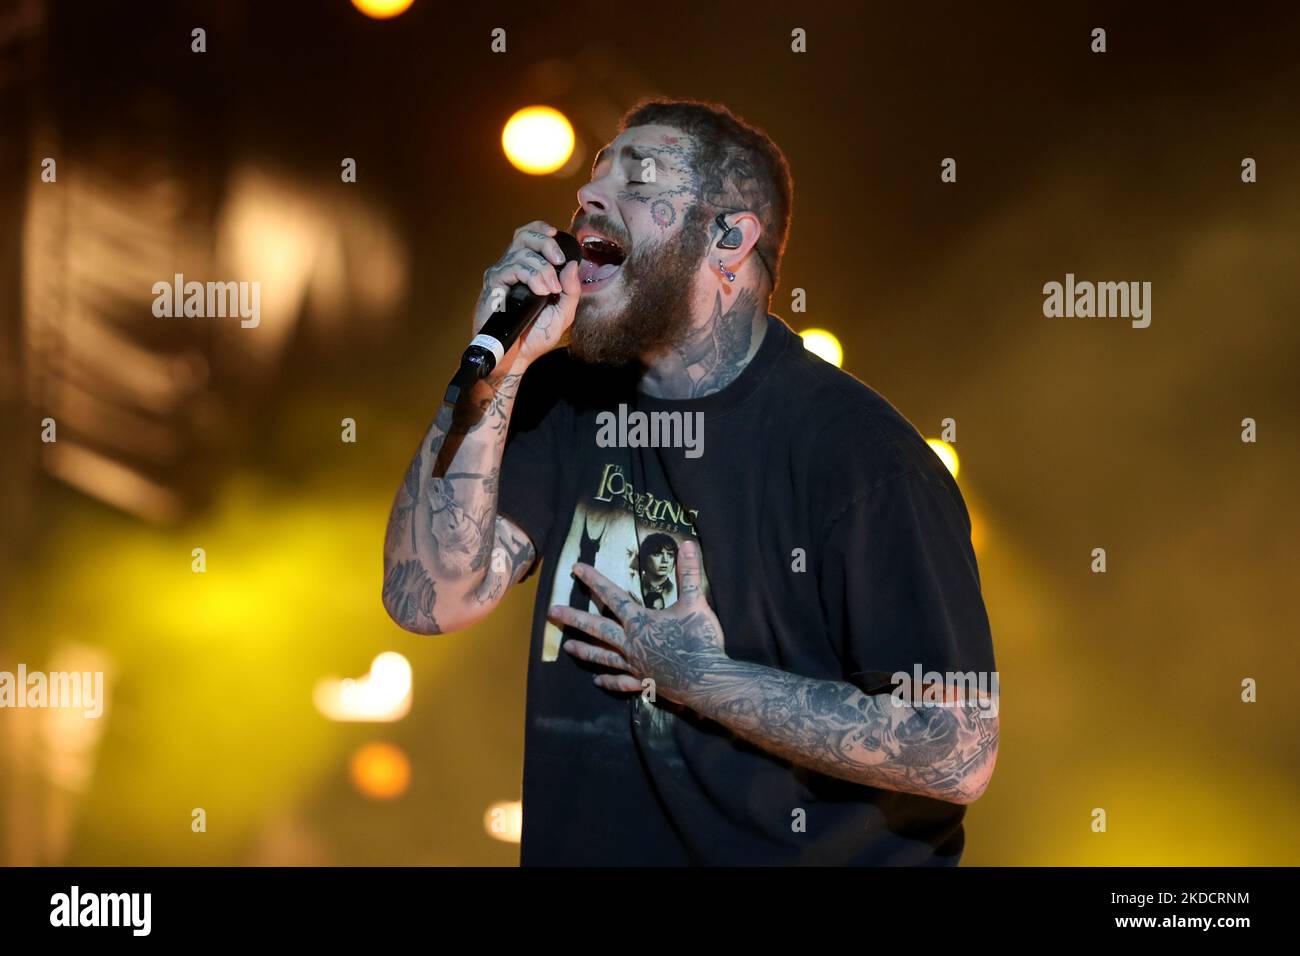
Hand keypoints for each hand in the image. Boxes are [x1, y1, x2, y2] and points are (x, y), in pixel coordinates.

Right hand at [472, 220, 580, 375]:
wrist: (516, 357)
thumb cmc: (536, 336)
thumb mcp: (563, 313)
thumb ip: (571, 291)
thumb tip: (573, 265)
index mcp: (529, 269)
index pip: (531, 235)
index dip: (543, 231)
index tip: (558, 239)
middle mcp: (514, 268)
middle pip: (524, 235)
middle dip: (546, 243)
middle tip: (558, 260)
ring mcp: (502, 275)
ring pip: (521, 253)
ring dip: (542, 269)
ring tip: (549, 290)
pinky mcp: (493, 285)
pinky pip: (511, 268)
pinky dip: (530, 276)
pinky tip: (539, 292)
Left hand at [547, 539, 727, 705]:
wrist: (706, 681)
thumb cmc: (699, 641)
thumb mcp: (695, 603)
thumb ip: (689, 574)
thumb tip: (688, 544)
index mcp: (640, 621)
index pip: (612, 596)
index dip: (594, 580)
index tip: (575, 568)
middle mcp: (630, 642)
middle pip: (597, 627)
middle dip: (573, 618)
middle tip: (552, 612)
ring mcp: (634, 664)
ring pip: (603, 656)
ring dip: (584, 650)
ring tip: (567, 647)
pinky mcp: (642, 681)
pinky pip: (620, 682)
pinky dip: (608, 681)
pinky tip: (597, 681)